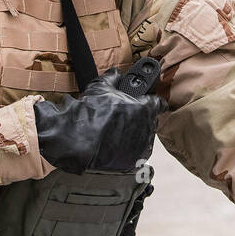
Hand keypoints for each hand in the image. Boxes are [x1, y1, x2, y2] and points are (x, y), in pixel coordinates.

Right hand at [33, 58, 164, 173]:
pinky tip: (116, 145)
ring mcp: (141, 147)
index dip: (153, 101)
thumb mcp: (100, 88)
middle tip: (125, 117)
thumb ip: (112, 78)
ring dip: (135, 134)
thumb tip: (116, 73)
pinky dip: (129, 149)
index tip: (148, 102)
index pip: (159, 103)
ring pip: (144, 138)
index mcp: (144, 109)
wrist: (75, 141)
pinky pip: (136, 154)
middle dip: (140, 118)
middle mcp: (146, 128)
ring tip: (117, 132)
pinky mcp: (133, 162)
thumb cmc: (89, 113)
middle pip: (150, 121)